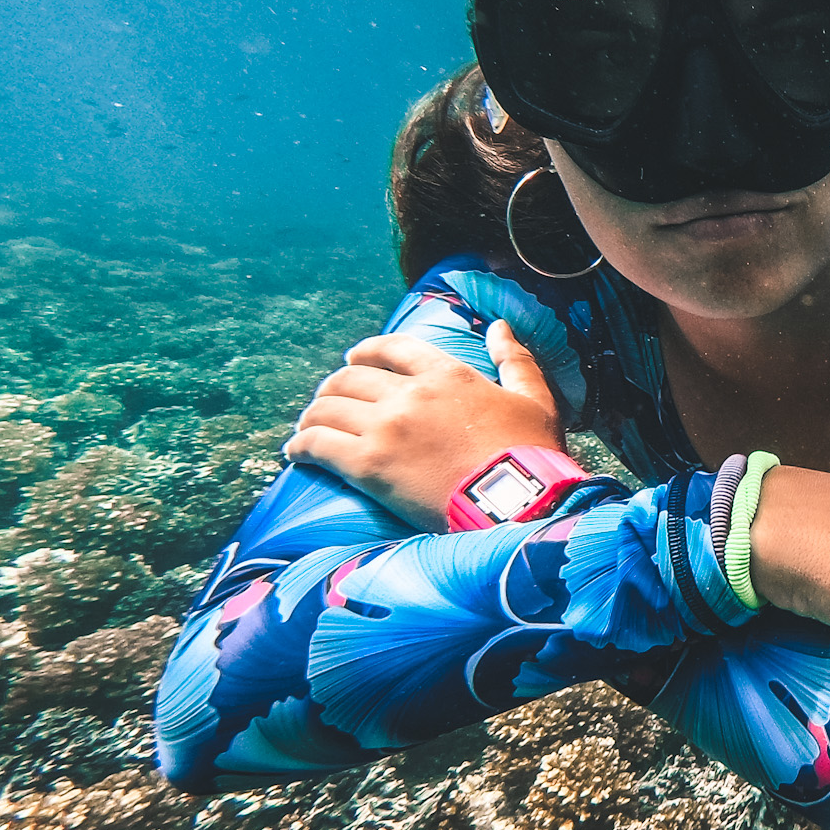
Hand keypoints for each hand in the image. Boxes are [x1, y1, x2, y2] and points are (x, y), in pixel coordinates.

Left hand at [285, 322, 564, 529]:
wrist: (518, 503)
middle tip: (328, 402)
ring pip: (327, 409)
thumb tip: (498, 326)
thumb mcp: (534, 399)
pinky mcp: (368, 466)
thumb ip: (515, 359)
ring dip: (312, 418)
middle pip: (349, 378)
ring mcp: (385, 428)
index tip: (354, 360)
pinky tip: (296, 455)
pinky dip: (300, 448)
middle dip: (332, 388)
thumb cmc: (531, 454)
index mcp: (446, 374)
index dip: (366, 352)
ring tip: (308, 429)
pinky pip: (318, 446)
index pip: (392, 348)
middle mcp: (409, 394)